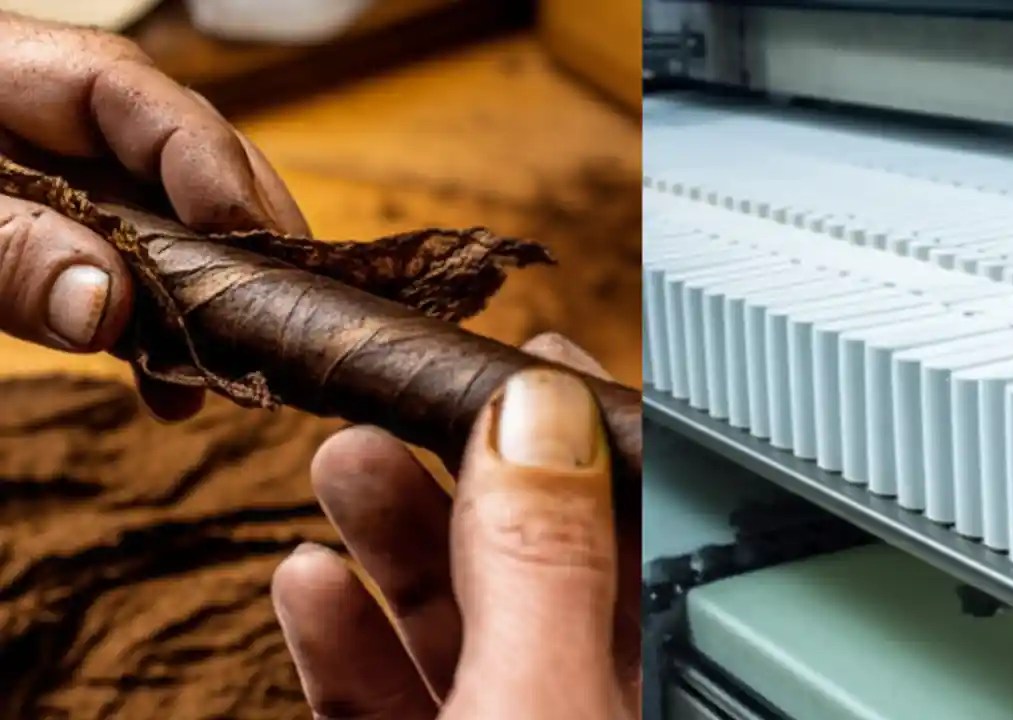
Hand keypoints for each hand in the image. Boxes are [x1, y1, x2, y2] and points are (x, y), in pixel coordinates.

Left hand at [0, 12, 307, 418]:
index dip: (205, 159)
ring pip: (148, 220)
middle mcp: (27, 117)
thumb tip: (108, 304)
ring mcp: (34, 176)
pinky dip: (143, 326)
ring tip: (220, 372)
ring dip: (197, 297)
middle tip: (277, 311)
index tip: (252, 242)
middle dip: (227, 236)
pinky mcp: (28, 231)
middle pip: (162, 155)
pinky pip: (108, 267)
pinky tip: (163, 383)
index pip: (125, 92)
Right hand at [273, 333, 639, 719]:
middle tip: (412, 393)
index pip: (656, 538)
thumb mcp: (533, 704)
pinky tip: (307, 578)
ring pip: (458, 622)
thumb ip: (541, 564)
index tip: (539, 361)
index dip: (598, 438)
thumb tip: (542, 410)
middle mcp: (593, 707)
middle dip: (469, 467)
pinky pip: (387, 693)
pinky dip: (346, 637)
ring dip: (395, 535)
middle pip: (542, 561)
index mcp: (668, 692)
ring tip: (344, 457)